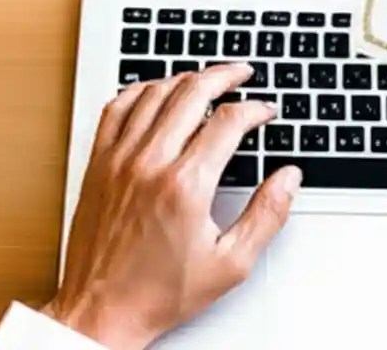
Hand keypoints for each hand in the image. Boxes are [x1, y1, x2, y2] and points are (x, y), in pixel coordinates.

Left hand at [44, 64, 302, 349]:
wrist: (101, 312)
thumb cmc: (158, 293)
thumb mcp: (230, 264)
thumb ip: (266, 215)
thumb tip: (288, 179)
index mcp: (186, 186)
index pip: (228, 122)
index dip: (255, 109)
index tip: (265, 111)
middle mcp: (150, 164)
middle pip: (192, 92)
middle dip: (224, 76)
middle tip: (241, 74)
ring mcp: (119, 160)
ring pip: (154, 93)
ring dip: (185, 78)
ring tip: (205, 78)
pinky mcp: (98, 165)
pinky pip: (116, 109)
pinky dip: (139, 91)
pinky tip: (154, 91)